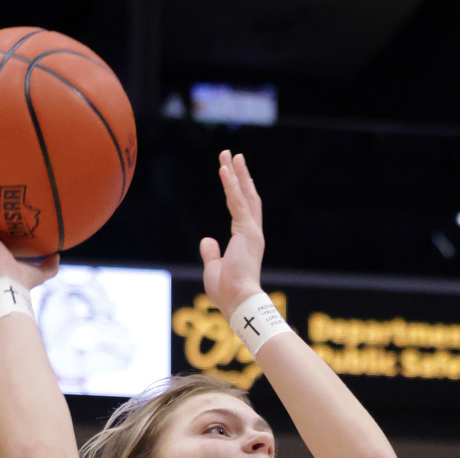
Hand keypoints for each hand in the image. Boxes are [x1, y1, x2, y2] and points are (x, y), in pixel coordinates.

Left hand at [199, 151, 264, 312]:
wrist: (238, 301)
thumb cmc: (227, 291)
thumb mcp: (214, 268)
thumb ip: (211, 253)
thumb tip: (207, 240)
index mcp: (246, 242)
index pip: (244, 210)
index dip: (239, 191)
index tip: (233, 174)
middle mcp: (252, 234)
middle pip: (248, 197)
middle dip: (242, 175)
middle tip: (235, 156)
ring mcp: (251, 232)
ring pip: (244, 196)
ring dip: (236, 173)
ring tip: (229, 154)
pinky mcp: (247, 231)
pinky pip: (236, 203)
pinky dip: (230, 185)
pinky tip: (224, 169)